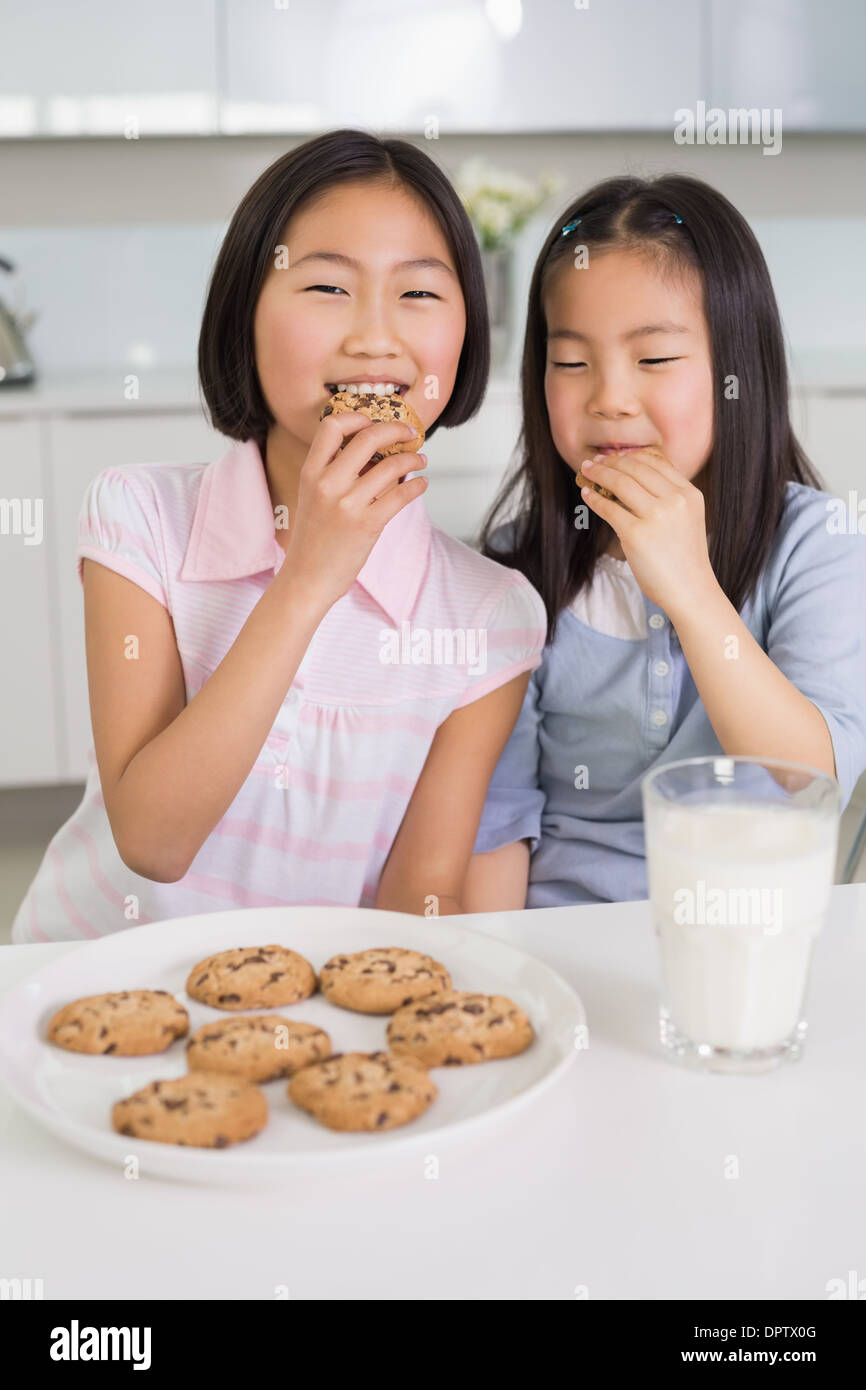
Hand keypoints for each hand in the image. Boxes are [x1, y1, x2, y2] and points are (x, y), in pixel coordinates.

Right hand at [281, 410, 426, 610]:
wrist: (306, 579)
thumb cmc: (313, 540)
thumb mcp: (312, 498)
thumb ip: (334, 474)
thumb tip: (375, 454)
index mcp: (310, 473)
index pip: (331, 426)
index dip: (356, 417)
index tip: (373, 421)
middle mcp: (327, 484)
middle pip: (368, 437)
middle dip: (396, 429)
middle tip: (409, 433)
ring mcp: (347, 504)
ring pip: (392, 466)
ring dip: (413, 459)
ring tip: (420, 461)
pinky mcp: (367, 525)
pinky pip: (401, 494)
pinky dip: (417, 486)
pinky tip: (421, 485)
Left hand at [578, 447, 715, 615]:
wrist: (690, 591)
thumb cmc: (685, 559)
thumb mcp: (687, 518)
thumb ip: (669, 497)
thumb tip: (634, 478)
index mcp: (689, 494)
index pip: (657, 462)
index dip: (632, 455)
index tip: (617, 456)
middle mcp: (675, 500)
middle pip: (636, 468)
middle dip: (612, 461)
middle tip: (595, 462)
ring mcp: (656, 516)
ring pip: (620, 482)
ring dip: (599, 474)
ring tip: (587, 472)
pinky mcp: (635, 534)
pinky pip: (608, 508)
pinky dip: (594, 498)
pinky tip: (587, 495)